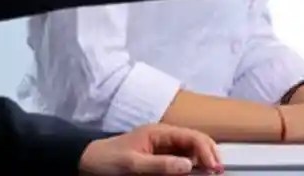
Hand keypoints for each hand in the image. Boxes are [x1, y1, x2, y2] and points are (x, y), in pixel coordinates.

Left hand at [79, 124, 221, 174]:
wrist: (85, 163)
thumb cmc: (106, 160)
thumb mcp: (132, 165)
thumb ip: (160, 164)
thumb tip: (188, 165)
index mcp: (159, 132)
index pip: (192, 136)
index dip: (206, 150)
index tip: (214, 168)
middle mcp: (164, 137)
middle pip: (195, 141)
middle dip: (209, 154)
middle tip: (218, 171)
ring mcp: (161, 148)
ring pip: (190, 151)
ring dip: (201, 160)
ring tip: (210, 172)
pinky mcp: (158, 158)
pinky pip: (179, 160)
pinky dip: (190, 166)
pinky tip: (194, 173)